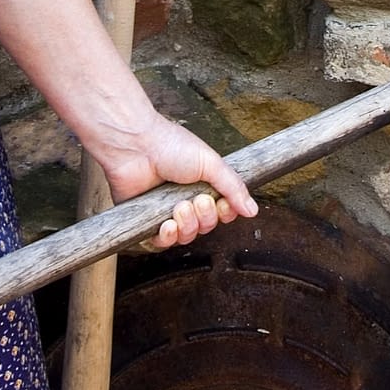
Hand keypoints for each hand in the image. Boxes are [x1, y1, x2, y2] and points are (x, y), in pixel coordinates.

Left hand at [101, 114, 257, 249]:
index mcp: (202, 185)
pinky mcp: (145, 221)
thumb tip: (253, 210)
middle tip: (198, 200)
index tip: (223, 205)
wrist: (137, 146)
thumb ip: (233, 187)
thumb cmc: (170, 145)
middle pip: (206, 227)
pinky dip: (167, 237)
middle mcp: (185, 199)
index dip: (225, 213)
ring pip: (186, 236)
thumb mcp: (211, 163)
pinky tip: (167, 224)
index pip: (222, 212)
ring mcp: (165, 211)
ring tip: (179, 207)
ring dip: (187, 225)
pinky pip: (161, 244)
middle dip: (205, 217)